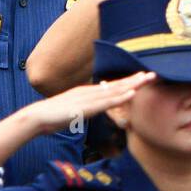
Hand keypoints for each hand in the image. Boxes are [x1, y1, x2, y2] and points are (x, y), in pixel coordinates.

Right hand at [15, 71, 154, 134]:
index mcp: (88, 92)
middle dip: (136, 80)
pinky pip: (107, 102)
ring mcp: (88, 99)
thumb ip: (85, 108)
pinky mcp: (86, 108)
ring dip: (133, 84)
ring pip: (115, 90)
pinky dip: (121, 97)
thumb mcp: (74, 111)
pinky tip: (132, 93)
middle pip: (117, 85)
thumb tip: (94, 108)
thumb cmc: (53, 117)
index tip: (143, 77)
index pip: (112, 86)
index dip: (129, 82)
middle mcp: (90, 92)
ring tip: (147, 78)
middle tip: (153, 73)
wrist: (37, 117)